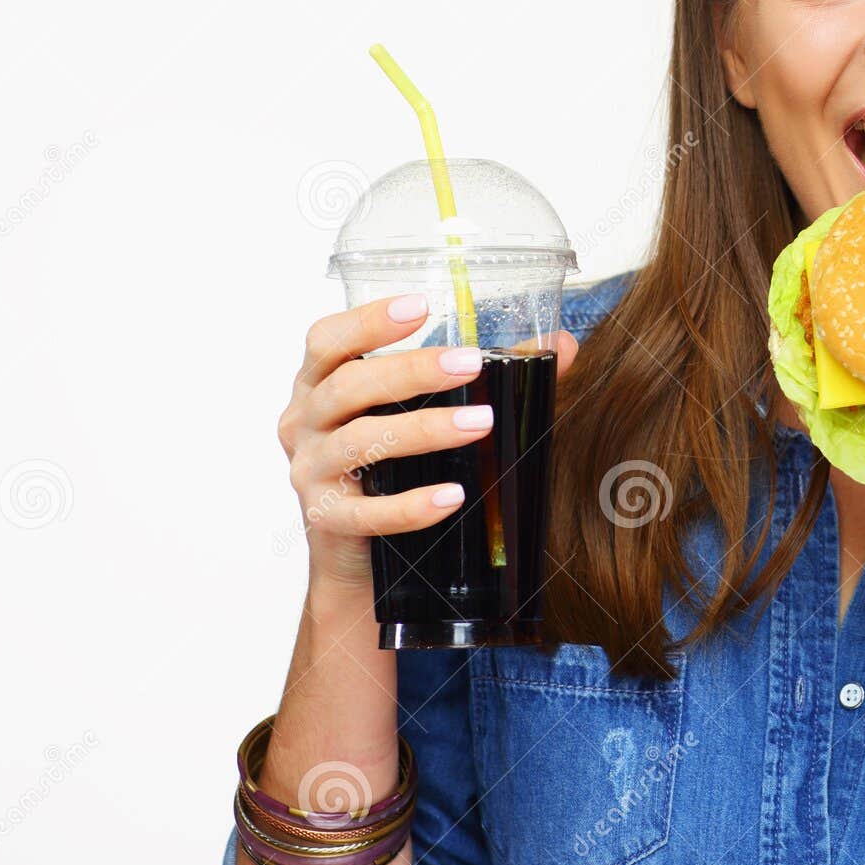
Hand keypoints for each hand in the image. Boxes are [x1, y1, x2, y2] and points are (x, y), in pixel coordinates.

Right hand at [277, 294, 578, 590]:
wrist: (358, 558)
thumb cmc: (390, 467)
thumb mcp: (418, 413)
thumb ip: (483, 376)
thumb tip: (560, 345)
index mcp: (320, 385)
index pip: (327, 340)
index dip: (368, 320)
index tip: (421, 306)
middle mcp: (303, 422)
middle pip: (347, 385)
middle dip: (412, 371)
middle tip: (470, 364)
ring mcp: (310, 472)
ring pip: (360, 443)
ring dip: (424, 430)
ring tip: (482, 423)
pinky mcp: (327, 522)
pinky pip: (367, 512)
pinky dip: (410, 504)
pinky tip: (452, 496)